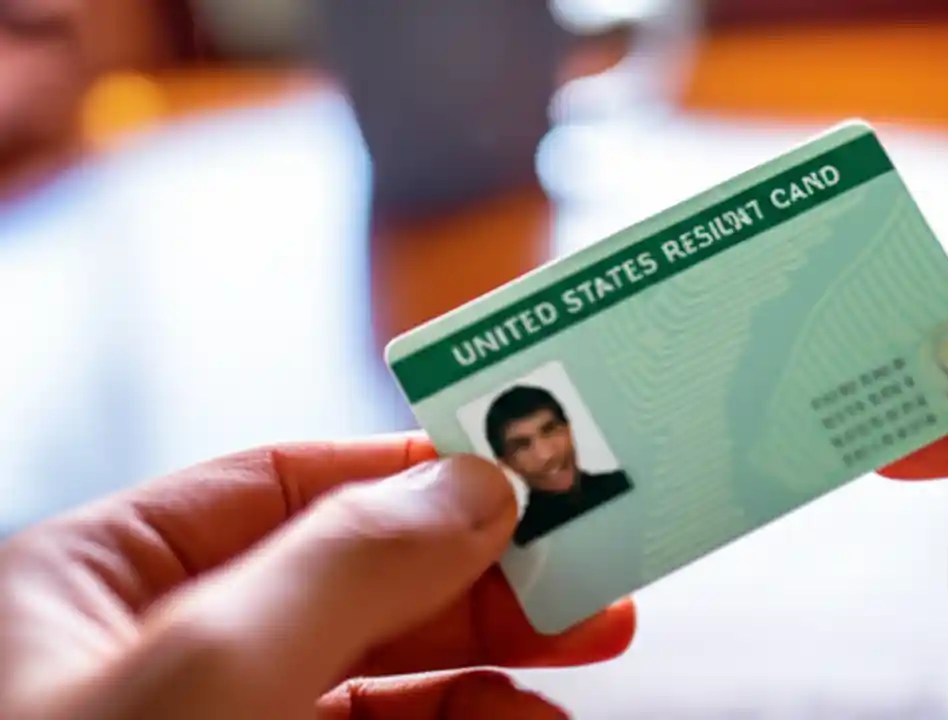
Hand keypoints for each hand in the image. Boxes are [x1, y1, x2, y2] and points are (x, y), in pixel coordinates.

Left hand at [0, 435, 634, 719]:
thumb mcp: (206, 678)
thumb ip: (343, 564)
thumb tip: (473, 489)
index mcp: (91, 586)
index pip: (280, 485)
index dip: (411, 473)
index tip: (526, 476)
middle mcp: (153, 662)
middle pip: (352, 582)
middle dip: (476, 577)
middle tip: (586, 576)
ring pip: (380, 681)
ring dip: (486, 666)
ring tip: (574, 662)